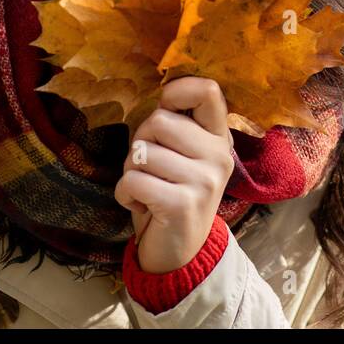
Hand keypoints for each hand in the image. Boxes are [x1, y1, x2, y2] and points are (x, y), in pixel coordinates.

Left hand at [114, 76, 235, 273]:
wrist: (180, 252)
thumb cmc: (172, 192)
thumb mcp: (183, 154)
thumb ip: (177, 124)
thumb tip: (163, 91)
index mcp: (218, 137)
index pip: (207, 91)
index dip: (176, 91)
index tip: (165, 107)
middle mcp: (218, 156)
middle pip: (159, 120)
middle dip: (140, 142)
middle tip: (150, 167)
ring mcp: (203, 181)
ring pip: (141, 152)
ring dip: (130, 171)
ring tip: (147, 188)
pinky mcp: (182, 204)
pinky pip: (134, 180)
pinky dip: (125, 193)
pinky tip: (139, 204)